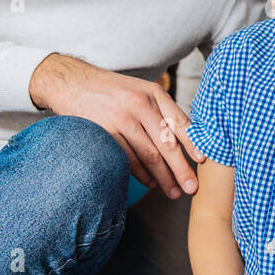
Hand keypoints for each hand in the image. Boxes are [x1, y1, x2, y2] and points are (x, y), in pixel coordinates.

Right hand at [29, 53, 205, 198]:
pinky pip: (128, 159)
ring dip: (163, 177)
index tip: (204, 161)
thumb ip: (160, 110)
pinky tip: (151, 184)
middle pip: (167, 143)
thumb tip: (187, 138)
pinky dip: (141, 174)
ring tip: (173, 192)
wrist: (71, 81)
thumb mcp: (139, 90)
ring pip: (149, 155)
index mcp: (153, 94)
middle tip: (192, 188)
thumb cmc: (111, 90)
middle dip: (182, 168)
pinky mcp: (104, 132)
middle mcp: (140, 104)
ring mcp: (121, 119)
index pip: (180, 121)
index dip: (193, 143)